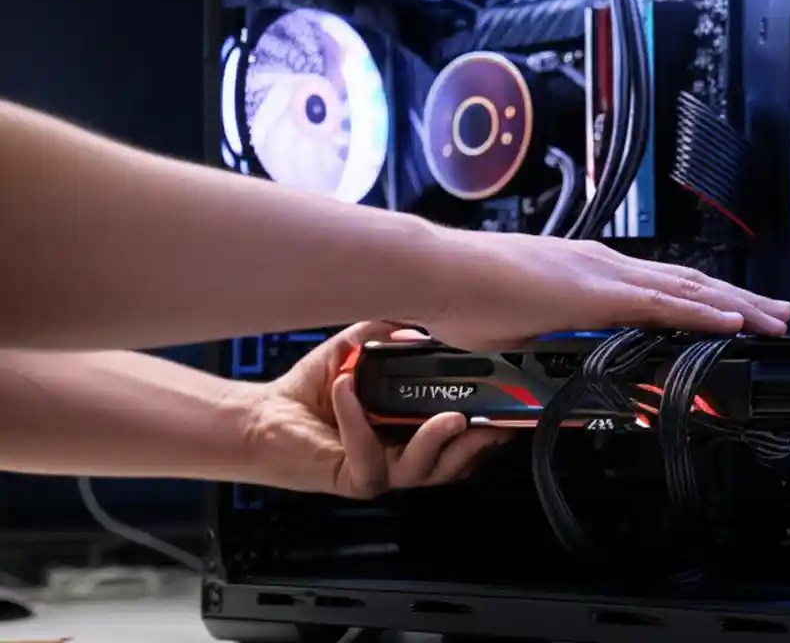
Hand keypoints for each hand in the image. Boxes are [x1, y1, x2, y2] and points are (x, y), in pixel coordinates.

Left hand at [241, 321, 511, 497]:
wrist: (266, 414)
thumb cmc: (314, 387)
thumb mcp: (364, 346)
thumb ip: (395, 331)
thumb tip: (426, 324)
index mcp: (415, 430)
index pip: (465, 439)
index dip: (490, 428)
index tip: (509, 409)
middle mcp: (403, 455)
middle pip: (455, 464)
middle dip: (477, 444)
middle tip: (489, 420)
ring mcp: (380, 471)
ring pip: (422, 470)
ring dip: (438, 442)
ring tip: (449, 416)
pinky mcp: (352, 478)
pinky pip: (367, 456)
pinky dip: (358, 422)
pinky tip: (348, 390)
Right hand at [421, 228, 789, 351]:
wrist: (435, 273)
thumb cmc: (464, 296)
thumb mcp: (521, 323)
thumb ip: (552, 335)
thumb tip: (560, 353)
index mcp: (587, 272)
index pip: (659, 286)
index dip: (703, 299)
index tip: (733, 311)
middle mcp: (603, 265)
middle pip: (686, 284)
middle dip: (737, 300)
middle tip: (776, 312)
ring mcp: (602, 275)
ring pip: (686, 292)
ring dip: (734, 307)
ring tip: (771, 319)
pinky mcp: (594, 292)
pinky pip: (661, 305)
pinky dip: (702, 314)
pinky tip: (733, 322)